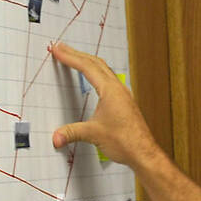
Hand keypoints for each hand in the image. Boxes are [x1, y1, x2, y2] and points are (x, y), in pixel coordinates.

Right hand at [49, 41, 160, 168]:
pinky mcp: (126, 103)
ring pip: (105, 70)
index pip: (87, 67)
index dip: (70, 57)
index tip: (57, 50)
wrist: (145, 153)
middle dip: (77, 54)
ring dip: (88, 61)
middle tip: (62, 47)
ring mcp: (124, 95)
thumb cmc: (127, 142)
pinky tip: (95, 77)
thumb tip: (56, 137)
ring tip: (75, 57)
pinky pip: (110, 80)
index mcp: (111, 91)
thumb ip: (71, 133)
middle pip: (96, 63)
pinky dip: (98, 72)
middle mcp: (119, 90)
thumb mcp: (93, 135)